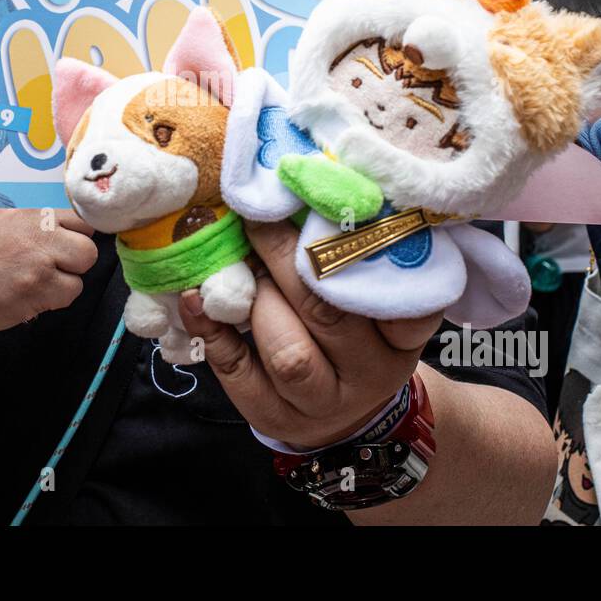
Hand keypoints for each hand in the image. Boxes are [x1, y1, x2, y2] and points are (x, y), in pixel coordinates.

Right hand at [0, 208, 98, 335]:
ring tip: (37, 281)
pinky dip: (53, 300)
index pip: (77, 214)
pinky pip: (68, 295)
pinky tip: (29, 296)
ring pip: (82, 271)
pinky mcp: (35, 292)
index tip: (64, 239)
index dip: (73, 230)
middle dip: (75, 255)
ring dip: (65, 279)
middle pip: (88, 242)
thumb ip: (10, 204)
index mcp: (23, 209)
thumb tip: (35, 195)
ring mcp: (37, 263)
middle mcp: (34, 232)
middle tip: (52, 263)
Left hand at [180, 220, 443, 450]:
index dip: (368, 252)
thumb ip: (357, 254)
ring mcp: (322, 402)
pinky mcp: (273, 415)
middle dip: (286, 257)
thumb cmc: (354, 333)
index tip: (332, 206)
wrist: (342, 412)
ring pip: (288, 353)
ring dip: (255, 299)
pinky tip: (195, 298)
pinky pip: (238, 374)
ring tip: (238, 263)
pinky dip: (211, 331)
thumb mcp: (374, 299)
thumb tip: (304, 185)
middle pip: (330, 312)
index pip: (405, 302)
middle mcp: (371, 373)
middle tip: (259, 217)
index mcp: (402, 338)